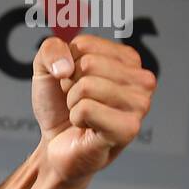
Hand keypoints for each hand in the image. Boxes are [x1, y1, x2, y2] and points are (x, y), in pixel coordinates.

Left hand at [31, 32, 157, 187]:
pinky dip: (76, 118)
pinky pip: (86, 109)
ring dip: (73, 103)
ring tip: (83, 115)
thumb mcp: (46, 69)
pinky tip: (87, 127)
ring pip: (87, 86)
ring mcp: (140, 104)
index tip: (74, 82)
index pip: (85, 45)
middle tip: (78, 102)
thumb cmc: (58, 106)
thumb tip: (66, 66)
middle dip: (71, 86)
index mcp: (128, 59)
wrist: (55, 144)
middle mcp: (142, 80)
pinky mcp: (129, 128)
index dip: (67, 65)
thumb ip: (50, 49)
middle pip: (88, 64)